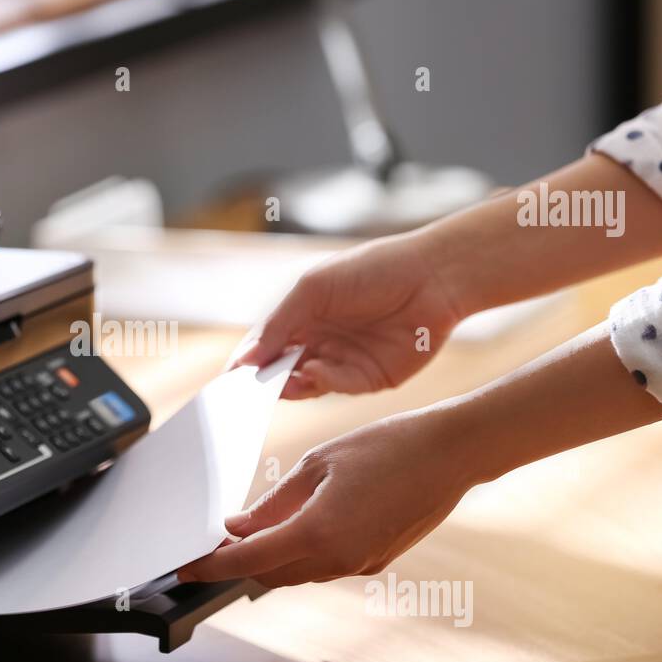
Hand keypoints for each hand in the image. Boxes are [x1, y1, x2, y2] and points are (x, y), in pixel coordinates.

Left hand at [177, 409, 473, 586]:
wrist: (451, 453)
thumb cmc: (387, 447)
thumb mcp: (316, 464)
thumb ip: (273, 504)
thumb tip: (237, 528)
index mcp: (319, 533)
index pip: (247, 560)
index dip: (210, 567)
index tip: (185, 567)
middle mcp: (339, 559)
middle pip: (268, 574)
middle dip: (236, 561)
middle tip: (213, 541)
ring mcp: (360, 565)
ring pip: (296, 573)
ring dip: (268, 557)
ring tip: (249, 530)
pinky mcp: (375, 561)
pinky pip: (324, 566)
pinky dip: (300, 553)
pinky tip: (294, 527)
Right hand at [231, 233, 464, 399]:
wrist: (433, 277)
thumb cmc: (371, 269)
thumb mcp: (312, 289)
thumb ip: (277, 324)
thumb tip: (244, 361)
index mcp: (300, 318)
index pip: (263, 347)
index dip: (246, 363)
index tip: (229, 380)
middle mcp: (318, 343)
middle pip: (280, 372)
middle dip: (263, 382)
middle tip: (246, 392)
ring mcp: (342, 363)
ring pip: (305, 385)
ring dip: (289, 386)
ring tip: (278, 382)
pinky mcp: (368, 379)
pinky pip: (336, 386)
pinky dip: (321, 382)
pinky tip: (314, 371)